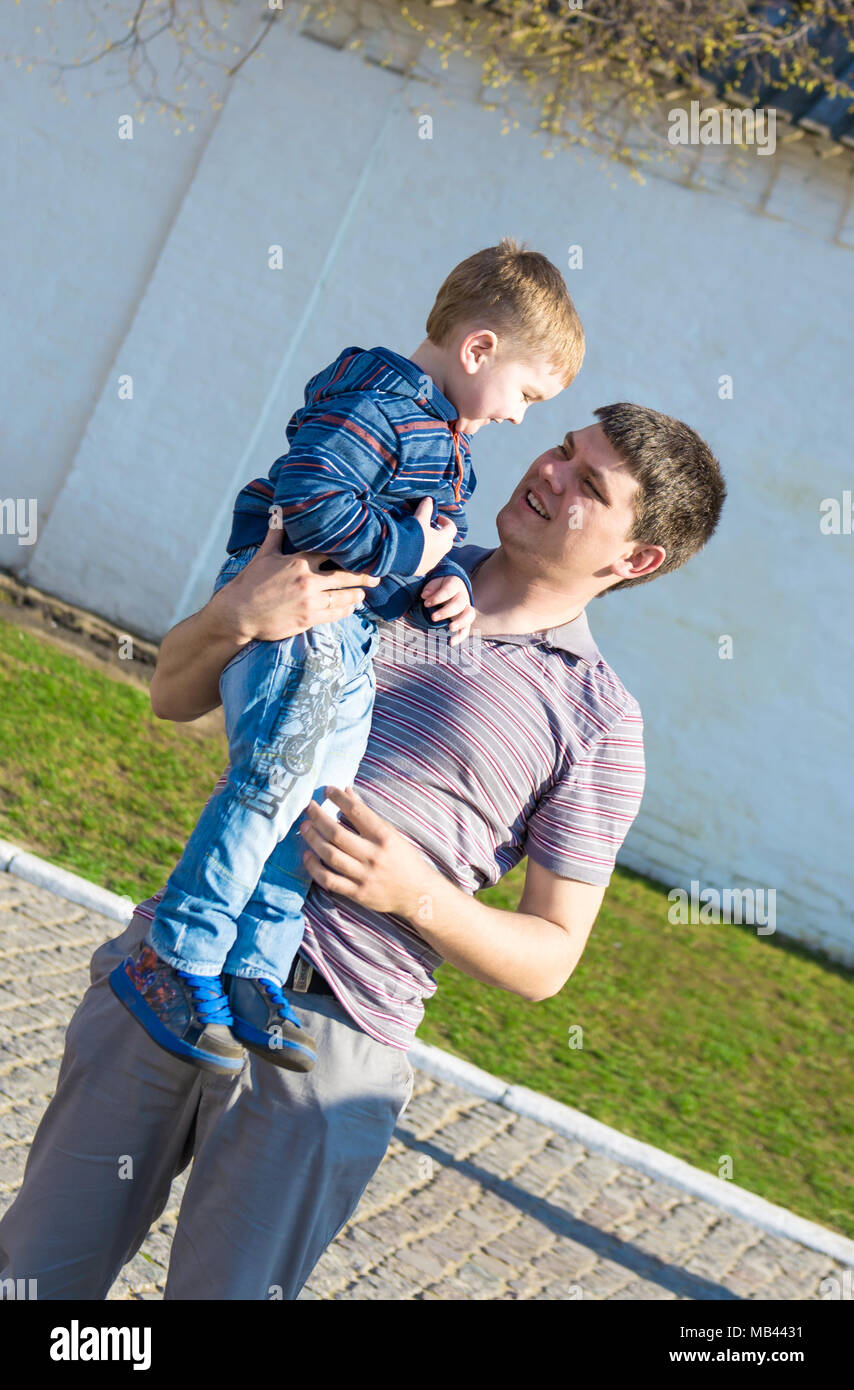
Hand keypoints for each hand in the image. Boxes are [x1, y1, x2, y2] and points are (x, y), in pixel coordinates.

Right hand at [222, 524, 380, 642]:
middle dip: (363, 576)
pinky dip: (345, 610)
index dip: (349, 552)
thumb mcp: (263, 555)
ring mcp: (310, 601)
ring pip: (343, 596)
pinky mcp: (308, 619)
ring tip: (363, 594)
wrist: (238, 614)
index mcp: (298, 561)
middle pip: (344, 576)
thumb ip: (276, 534)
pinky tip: (350, 607)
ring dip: (356, 595)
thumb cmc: (249, 583)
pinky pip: (335, 613)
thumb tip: (278, 511)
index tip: (363, 550)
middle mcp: (308, 580)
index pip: (330, 552)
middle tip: (377, 576)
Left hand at [299, 786, 434, 920]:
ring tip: (304, 827)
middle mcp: (373, 855)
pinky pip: (330, 880)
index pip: (357, 812)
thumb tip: (347, 791)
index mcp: (384, 837)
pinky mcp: (357, 893)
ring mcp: (364, 876)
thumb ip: (367, 815)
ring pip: (330, 855)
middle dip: (319, 818)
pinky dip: (315, 868)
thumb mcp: (391, 833)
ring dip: (313, 839)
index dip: (340, 799)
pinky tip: (307, 856)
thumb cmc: (404, 859)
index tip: (327, 790)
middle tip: (308, 807)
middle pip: (337, 834)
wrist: (418, 894)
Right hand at [412, 497, 455, 575]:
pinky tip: (414, 550)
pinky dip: (424, 555)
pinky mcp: (422, 570)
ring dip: (433, 545)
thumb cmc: (411, 534)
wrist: (397, 554)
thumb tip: (429, 500)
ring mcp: (432, 563)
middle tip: (430, 528)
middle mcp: (440, 553)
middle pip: (447, 542)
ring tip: (420, 539)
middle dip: (441, 534)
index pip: (452, 528)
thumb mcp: (419, 518)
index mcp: (443, 539)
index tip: (436, 518)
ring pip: (437, 552)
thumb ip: (426, 508)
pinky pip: (427, 561)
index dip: (446, 521)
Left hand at [420, 575, 475, 646]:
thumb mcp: (436, 582)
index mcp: (455, 585)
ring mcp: (466, 609)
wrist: (453, 588)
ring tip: (450, 628)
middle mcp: (463, 597)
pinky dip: (461, 636)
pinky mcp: (466, 620)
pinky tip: (451, 642)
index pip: (448, 591)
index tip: (426, 603)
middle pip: (459, 604)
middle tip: (433, 617)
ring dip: (460, 623)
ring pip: (469, 615)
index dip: (437, 597)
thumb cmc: (441, 586)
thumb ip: (430, 588)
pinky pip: (467, 628)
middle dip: (446, 612)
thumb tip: (425, 596)